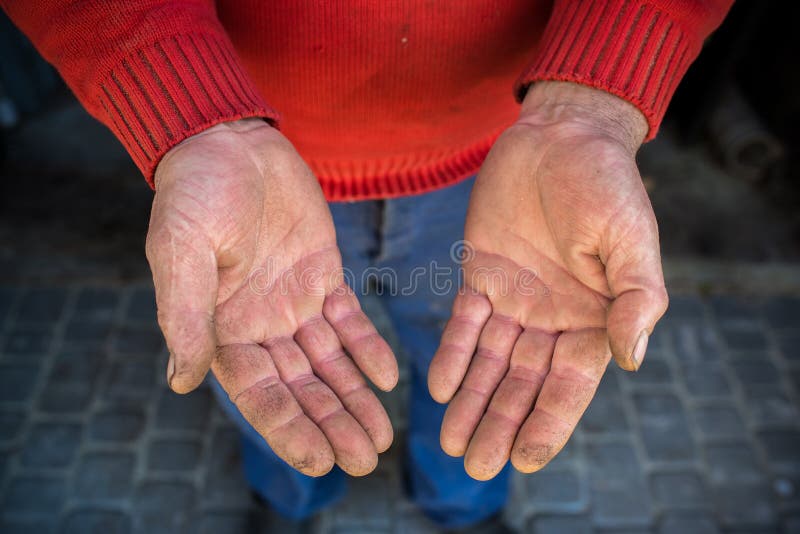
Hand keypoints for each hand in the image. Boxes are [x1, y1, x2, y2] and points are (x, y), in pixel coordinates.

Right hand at [146, 119, 397, 475]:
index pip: (257, 392)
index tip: (320, 460)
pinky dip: (367, 348)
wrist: (230, 142)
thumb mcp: (180, 250)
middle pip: (300, 386)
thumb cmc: (193, 194)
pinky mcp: (322, 276)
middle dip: (331, 423)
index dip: (288, 427)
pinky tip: (389, 378)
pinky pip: (348, 320)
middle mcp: (259, 326)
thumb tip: (180, 381)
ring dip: (355, 397)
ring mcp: (293, 303)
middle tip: (365, 459)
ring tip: (382, 436)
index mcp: (219, 329)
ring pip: (329, 362)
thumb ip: (185, 315)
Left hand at [428, 82, 667, 479]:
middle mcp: (553, 318)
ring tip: (448, 442)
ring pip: (490, 362)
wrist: (561, 137)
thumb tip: (631, 360)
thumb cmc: (606, 184)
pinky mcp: (482, 276)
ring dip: (471, 401)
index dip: (548, 422)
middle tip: (474, 467)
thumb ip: (635, 298)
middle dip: (500, 424)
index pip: (570, 383)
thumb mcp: (631, 239)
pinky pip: (465, 323)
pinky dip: (453, 354)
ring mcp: (516, 300)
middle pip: (523, 383)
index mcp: (595, 318)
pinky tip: (438, 388)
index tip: (524, 460)